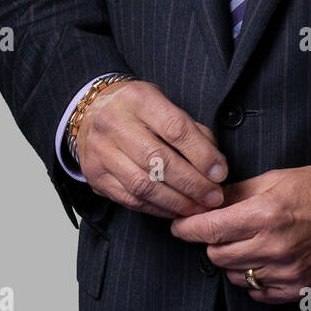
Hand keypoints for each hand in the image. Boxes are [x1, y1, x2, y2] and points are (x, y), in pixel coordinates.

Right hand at [75, 79, 227, 217]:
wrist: (90, 111)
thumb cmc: (136, 108)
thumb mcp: (163, 103)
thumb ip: (190, 129)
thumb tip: (214, 164)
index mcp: (138, 99)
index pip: (175, 128)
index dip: (201, 154)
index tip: (220, 172)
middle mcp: (114, 124)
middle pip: (158, 161)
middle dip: (192, 184)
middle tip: (214, 196)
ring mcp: (101, 152)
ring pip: (143, 185)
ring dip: (177, 202)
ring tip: (198, 207)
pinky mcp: (95, 176)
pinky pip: (130, 199)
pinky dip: (157, 209)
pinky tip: (175, 210)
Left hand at [169, 164, 310, 303]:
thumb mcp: (276, 178)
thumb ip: (238, 192)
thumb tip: (207, 201)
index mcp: (266, 214)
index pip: (209, 228)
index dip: (188, 227)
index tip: (180, 226)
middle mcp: (274, 245)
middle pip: (217, 254)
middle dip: (212, 241)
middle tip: (221, 230)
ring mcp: (287, 271)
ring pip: (235, 276)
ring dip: (233, 260)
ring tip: (248, 243)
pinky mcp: (299, 287)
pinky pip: (258, 293)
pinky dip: (253, 280)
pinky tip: (262, 262)